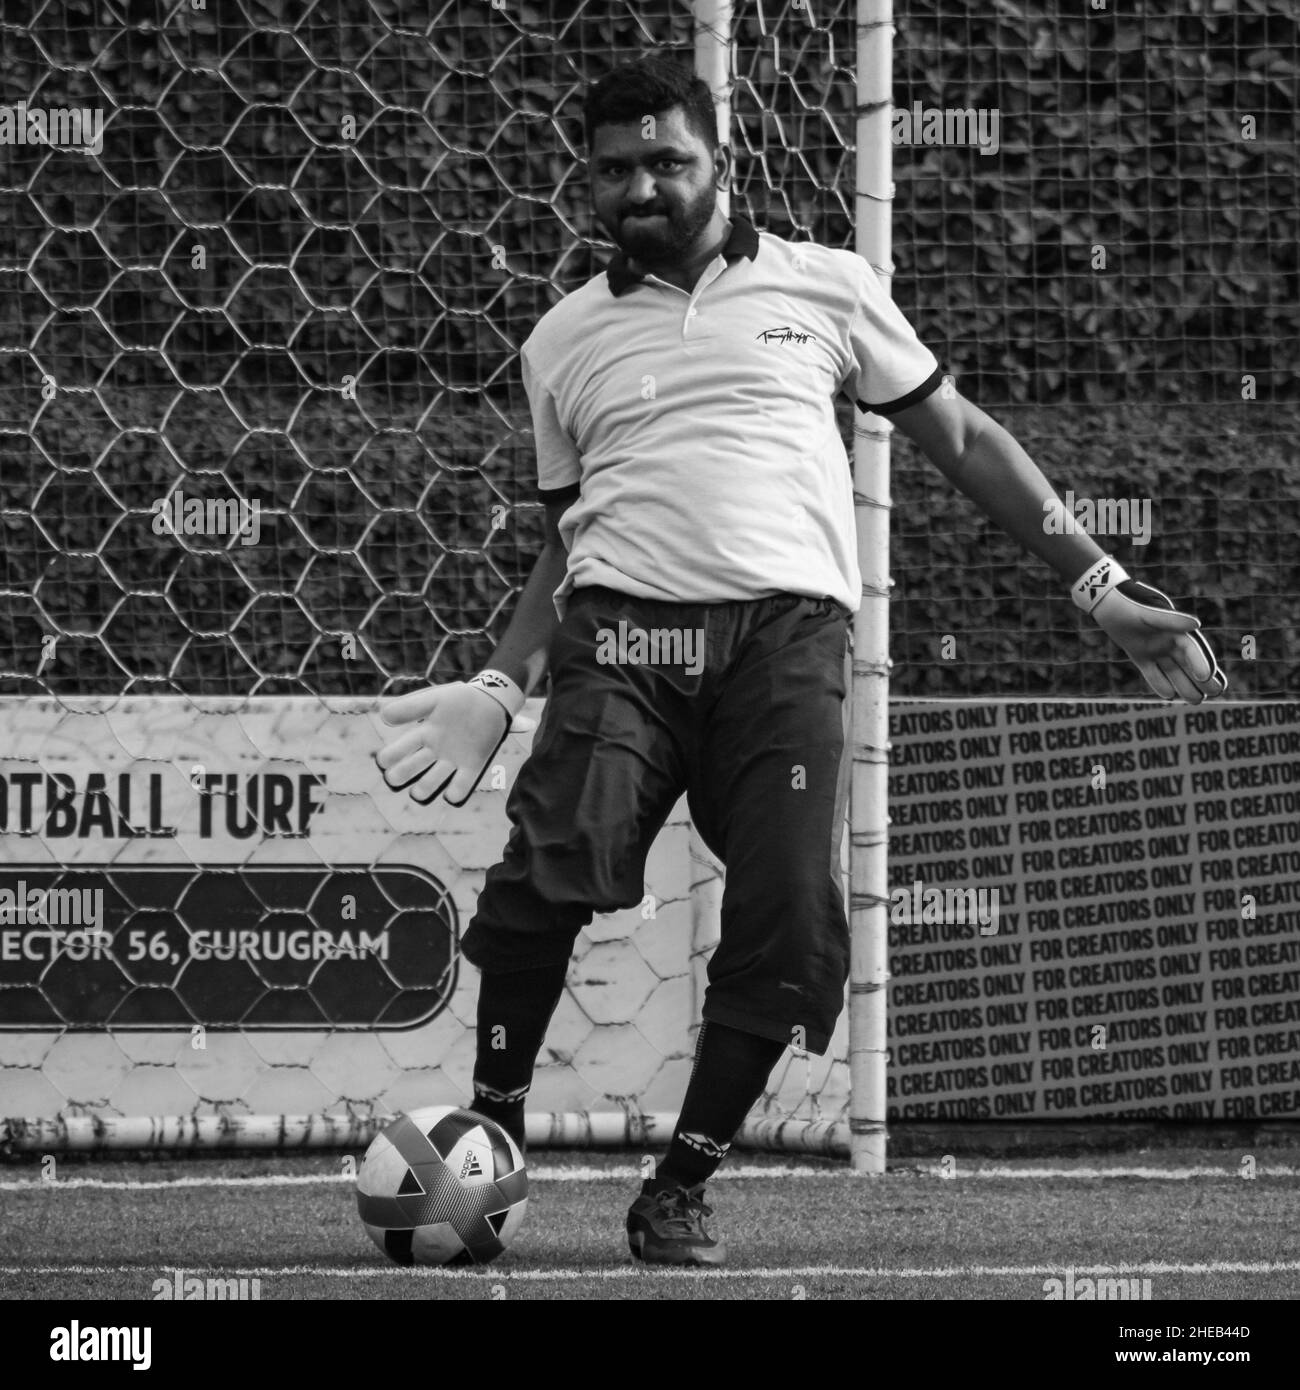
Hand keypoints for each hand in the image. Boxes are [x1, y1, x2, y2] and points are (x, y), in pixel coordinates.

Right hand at [377, 682, 510, 805]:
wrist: (490, 701)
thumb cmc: (460, 699)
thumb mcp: (434, 698)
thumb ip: (411, 706)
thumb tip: (384, 716)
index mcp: (422, 735)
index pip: (398, 751)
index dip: (389, 758)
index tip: (384, 760)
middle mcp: (433, 751)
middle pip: (411, 769)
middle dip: (400, 775)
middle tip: (394, 777)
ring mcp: (452, 760)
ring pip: (432, 781)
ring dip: (424, 788)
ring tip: (418, 791)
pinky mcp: (473, 766)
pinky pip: (462, 785)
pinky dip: (456, 792)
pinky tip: (451, 794)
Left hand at [1090, 578, 1227, 702]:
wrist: (1108, 602)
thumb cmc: (1130, 604)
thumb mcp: (1149, 613)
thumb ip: (1171, 620)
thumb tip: (1196, 624)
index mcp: (1176, 630)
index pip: (1192, 650)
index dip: (1201, 663)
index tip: (1206, 676)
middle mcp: (1168, 641)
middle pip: (1189, 664)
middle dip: (1203, 678)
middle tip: (1216, 693)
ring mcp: (1155, 649)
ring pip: (1173, 671)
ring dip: (1185, 685)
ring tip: (1196, 700)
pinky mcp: (1140, 655)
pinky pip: (1152, 672)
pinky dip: (1159, 683)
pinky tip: (1168, 696)